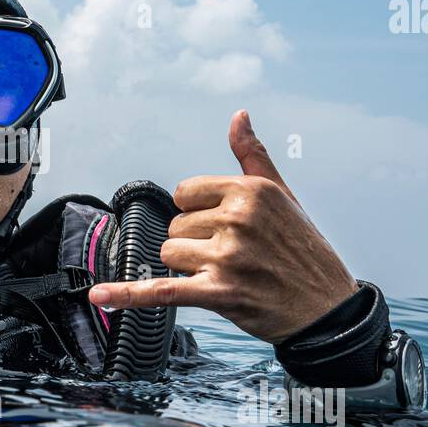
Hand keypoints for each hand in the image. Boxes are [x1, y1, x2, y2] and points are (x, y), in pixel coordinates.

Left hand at [88, 109, 357, 343]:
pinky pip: (161, 290)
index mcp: (251, 190)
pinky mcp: (219, 293)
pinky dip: (128, 295)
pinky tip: (100, 296)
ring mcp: (228, 256)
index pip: (185, 193)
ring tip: (230, 275)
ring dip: (190, 270)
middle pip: (176, 226)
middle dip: (196, 243)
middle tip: (237, 257)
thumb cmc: (304, 252)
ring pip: (169, 255)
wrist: (328, 310)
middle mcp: (238, 219)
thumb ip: (252, 156)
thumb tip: (238, 116)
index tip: (226, 227)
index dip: (199, 213)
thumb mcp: (283, 197)